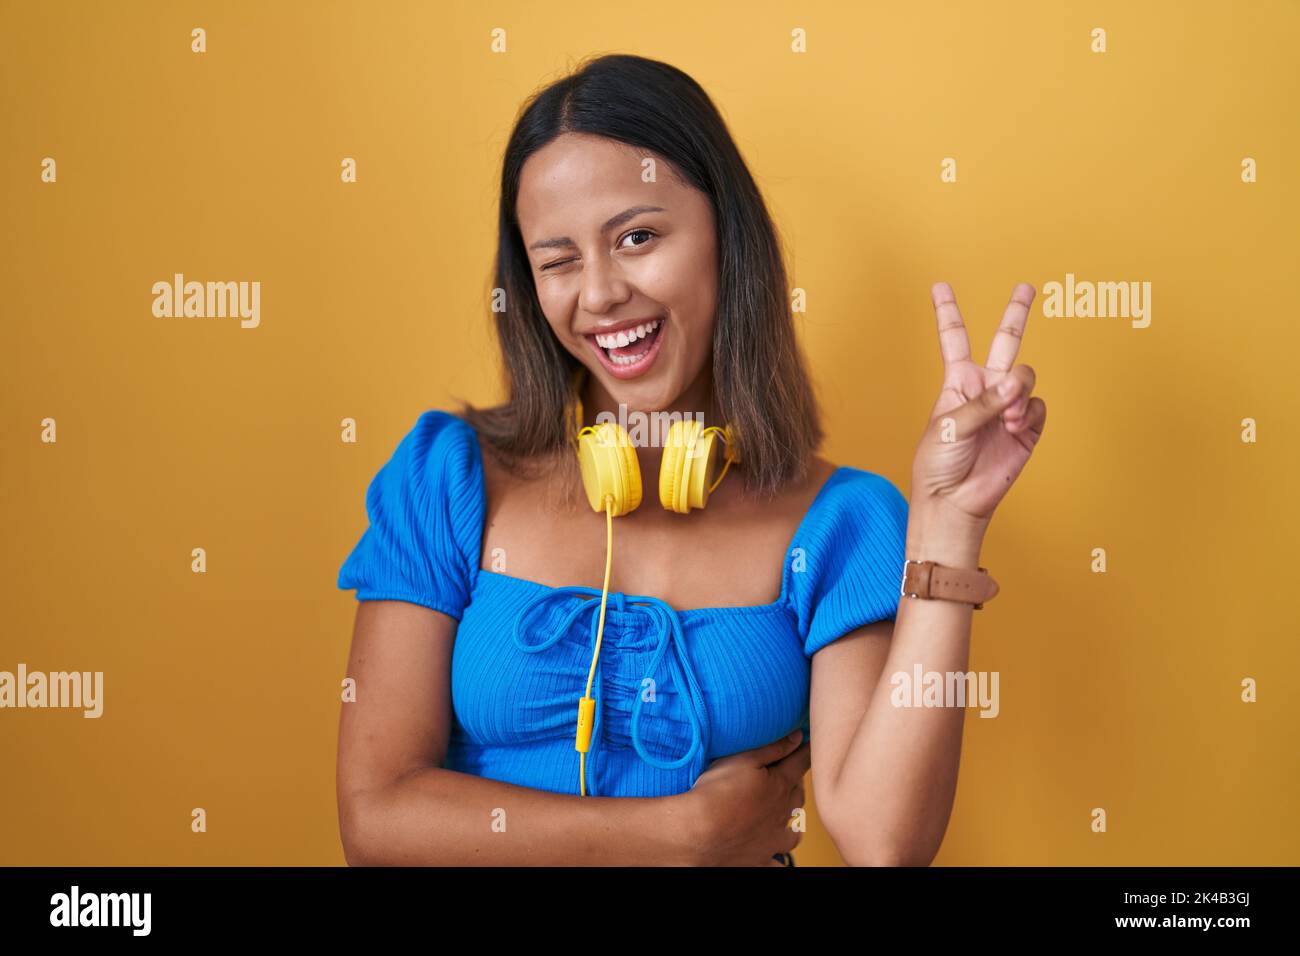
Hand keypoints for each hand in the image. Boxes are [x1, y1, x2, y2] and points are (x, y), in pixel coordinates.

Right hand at [677, 730, 808, 865]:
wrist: (699, 833)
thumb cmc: (718, 792)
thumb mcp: (744, 759)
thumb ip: (774, 748)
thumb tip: (797, 737)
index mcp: (780, 786)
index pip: (800, 764)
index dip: (805, 751)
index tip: (808, 744)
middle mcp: (782, 814)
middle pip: (798, 795)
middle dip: (797, 783)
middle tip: (789, 774)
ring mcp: (773, 840)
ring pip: (795, 830)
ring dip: (794, 820)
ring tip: (787, 813)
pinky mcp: (759, 859)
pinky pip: (777, 864)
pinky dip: (779, 859)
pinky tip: (776, 856)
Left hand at [912, 282, 1047, 530]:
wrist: (953, 500)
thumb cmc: (938, 464)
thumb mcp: (950, 427)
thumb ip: (984, 402)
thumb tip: (1015, 386)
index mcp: (958, 382)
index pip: (954, 339)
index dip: (948, 312)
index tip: (940, 285)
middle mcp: (985, 389)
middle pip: (1005, 342)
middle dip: (1016, 314)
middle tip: (1025, 287)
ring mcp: (1007, 407)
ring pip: (1026, 376)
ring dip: (1019, 391)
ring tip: (1006, 415)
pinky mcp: (1026, 429)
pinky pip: (1037, 407)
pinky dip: (1027, 413)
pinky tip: (1014, 427)